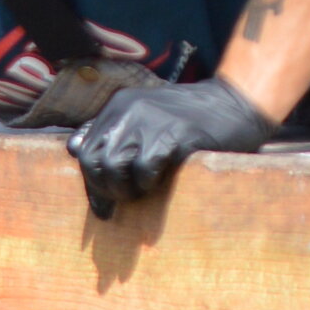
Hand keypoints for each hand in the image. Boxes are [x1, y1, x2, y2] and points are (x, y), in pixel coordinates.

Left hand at [68, 72, 276, 214]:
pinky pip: (145, 168)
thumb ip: (112, 131)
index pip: (84, 150)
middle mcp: (128, 109)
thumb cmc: (189, 119)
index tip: (101, 204)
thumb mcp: (145, 117)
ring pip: (115, 167)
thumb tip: (73, 149)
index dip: (90, 182)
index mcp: (118, 106)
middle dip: (104, 189)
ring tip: (141, 193)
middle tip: (121, 203)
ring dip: (125, 189)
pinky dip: (148, 182)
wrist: (236, 104)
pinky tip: (160, 182)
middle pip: (93, 161)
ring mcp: (150, 120)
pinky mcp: (174, 133)